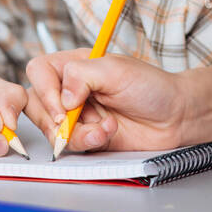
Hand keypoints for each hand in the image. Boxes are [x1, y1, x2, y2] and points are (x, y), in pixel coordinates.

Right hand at [24, 49, 187, 152]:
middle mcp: (70, 90)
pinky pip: (71, 146)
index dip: (44, 89)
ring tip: (104, 127)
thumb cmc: (151, 86)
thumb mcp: (116, 70)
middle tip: (73, 122)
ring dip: (76, 133)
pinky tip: (108, 133)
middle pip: (35, 104)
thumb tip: (62, 98)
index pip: (39, 71)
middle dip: (54, 119)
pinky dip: (88, 142)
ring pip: (51, 130)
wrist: (175, 117)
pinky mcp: (86, 137)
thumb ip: (82, 76)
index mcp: (74, 66)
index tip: (63, 105)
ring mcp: (76, 116)